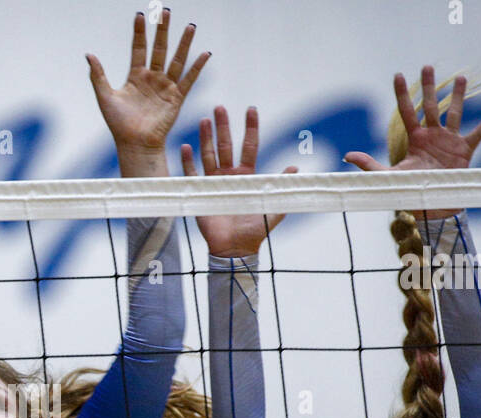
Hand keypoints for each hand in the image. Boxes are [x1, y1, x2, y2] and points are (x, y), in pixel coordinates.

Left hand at [86, 10, 209, 175]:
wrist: (134, 143)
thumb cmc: (119, 124)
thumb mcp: (105, 97)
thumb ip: (98, 75)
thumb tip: (89, 55)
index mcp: (135, 76)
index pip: (138, 48)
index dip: (139, 32)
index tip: (140, 15)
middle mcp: (152, 78)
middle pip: (159, 49)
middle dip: (163, 31)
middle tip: (165, 11)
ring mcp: (165, 87)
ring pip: (177, 60)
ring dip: (184, 43)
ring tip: (190, 26)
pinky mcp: (176, 98)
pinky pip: (189, 80)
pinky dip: (197, 67)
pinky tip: (205, 54)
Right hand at [180, 106, 296, 256]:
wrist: (235, 248)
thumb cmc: (254, 229)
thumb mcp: (272, 206)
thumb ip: (281, 187)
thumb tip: (295, 169)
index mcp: (247, 175)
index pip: (249, 146)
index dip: (250, 128)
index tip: (251, 109)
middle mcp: (229, 175)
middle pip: (225, 145)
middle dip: (223, 126)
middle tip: (220, 108)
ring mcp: (214, 182)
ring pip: (208, 155)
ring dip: (205, 138)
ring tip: (204, 120)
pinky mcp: (201, 192)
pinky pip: (192, 174)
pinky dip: (188, 161)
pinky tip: (185, 146)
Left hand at [344, 66, 480, 217]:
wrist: (431, 203)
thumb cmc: (410, 189)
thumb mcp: (388, 176)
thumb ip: (368, 165)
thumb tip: (346, 156)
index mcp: (415, 139)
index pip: (406, 111)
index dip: (401, 94)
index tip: (398, 75)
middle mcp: (432, 135)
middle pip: (430, 106)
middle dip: (428, 87)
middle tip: (427, 66)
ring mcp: (450, 141)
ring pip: (455, 113)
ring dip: (458, 96)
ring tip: (461, 78)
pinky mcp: (465, 150)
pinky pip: (478, 134)